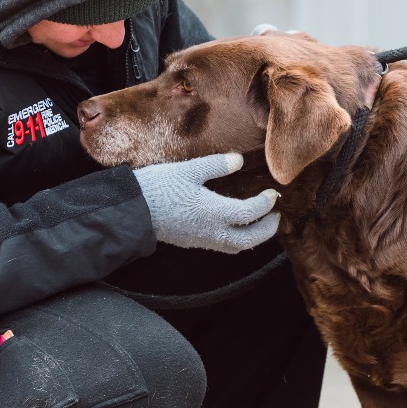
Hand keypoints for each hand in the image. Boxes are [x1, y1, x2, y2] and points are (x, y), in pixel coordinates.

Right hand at [134, 152, 279, 253]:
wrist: (131, 211)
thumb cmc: (158, 188)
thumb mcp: (188, 170)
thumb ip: (216, 165)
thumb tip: (238, 160)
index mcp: (214, 212)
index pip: (250, 213)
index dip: (265, 204)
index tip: (272, 194)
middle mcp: (212, 231)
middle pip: (249, 240)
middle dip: (266, 230)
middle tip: (275, 217)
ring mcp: (202, 240)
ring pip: (236, 247)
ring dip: (252, 238)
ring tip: (259, 223)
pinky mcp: (192, 242)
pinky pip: (222, 246)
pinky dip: (236, 240)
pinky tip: (233, 227)